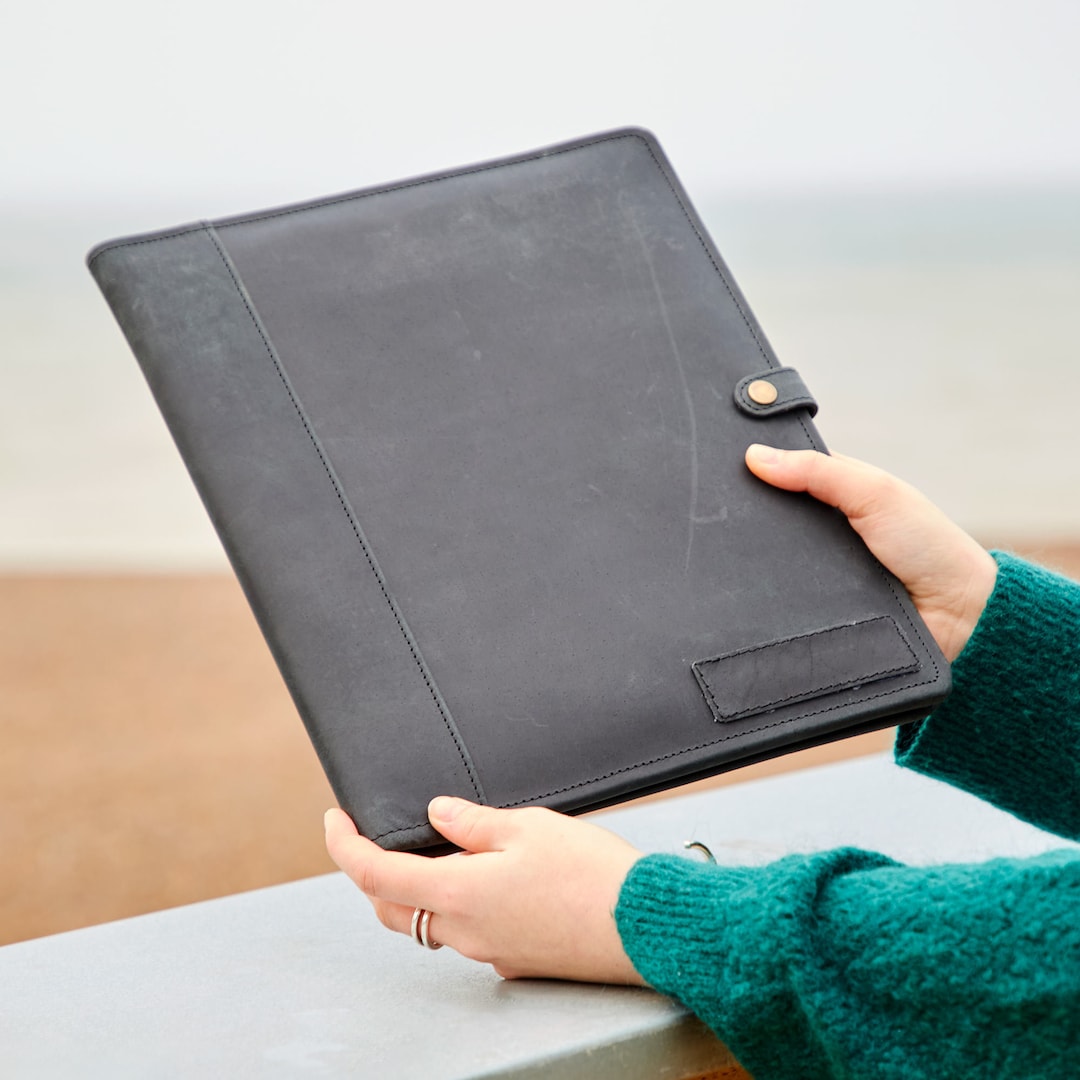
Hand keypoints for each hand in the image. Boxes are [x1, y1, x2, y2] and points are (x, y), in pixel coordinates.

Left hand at [324, 797, 645, 983]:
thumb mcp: (528, 826)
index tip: (334, 820)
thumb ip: (472, 821)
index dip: (344, 845)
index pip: (375, 874)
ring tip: (445, 849)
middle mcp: (466, 931)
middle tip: (379, 837)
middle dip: (375, 874)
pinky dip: (463, 904)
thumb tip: (436, 813)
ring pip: (432, 922)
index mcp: (458, 892)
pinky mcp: (516, 960)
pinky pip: (472, 932)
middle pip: (394, 908)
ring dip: (420, 890)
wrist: (645, 925)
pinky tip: (494, 877)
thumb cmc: (591, 872)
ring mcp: (490, 951)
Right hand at [745, 444, 996, 661]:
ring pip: (771, 562)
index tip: (724, 466)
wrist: (957, 616)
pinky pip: (782, 599)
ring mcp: (820, 570)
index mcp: (842, 492)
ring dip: (757, 562)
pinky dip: (770, 596)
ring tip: (728, 556)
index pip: (789, 473)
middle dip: (751, 519)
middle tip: (718, 514)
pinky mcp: (817, 607)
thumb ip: (818, 471)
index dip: (760, 468)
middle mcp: (827, 530)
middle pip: (774, 520)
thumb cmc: (929, 546)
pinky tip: (750, 592)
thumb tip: (754, 457)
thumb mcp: (875, 492)